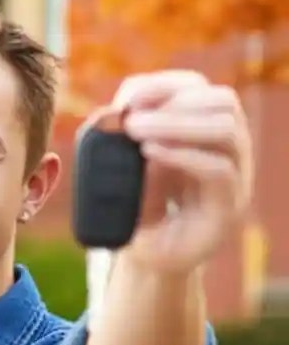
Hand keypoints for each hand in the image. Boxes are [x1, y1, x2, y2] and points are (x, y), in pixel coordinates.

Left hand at [100, 70, 253, 272]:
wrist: (149, 258)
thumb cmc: (137, 208)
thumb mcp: (124, 169)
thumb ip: (120, 141)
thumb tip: (109, 113)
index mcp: (203, 132)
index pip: (201, 89)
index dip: (167, 86)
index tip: (129, 99)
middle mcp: (227, 148)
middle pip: (222, 101)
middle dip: (175, 102)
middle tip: (131, 119)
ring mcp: (234, 176)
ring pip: (226, 128)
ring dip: (177, 123)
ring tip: (135, 132)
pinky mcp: (228, 206)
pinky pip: (219, 169)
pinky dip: (182, 155)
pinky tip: (149, 153)